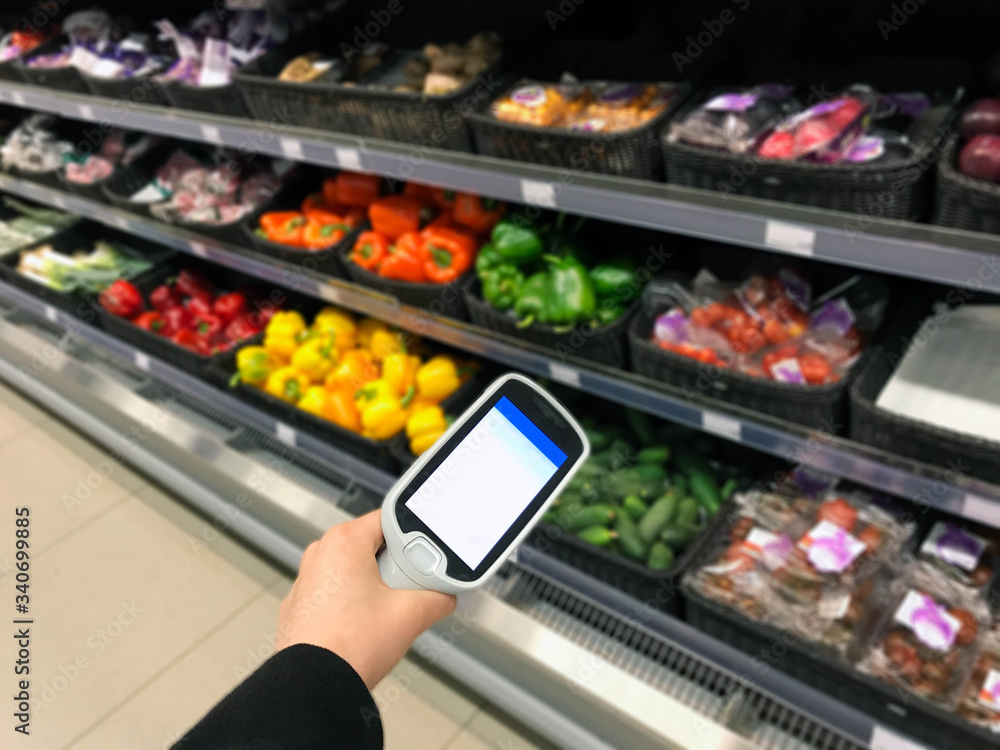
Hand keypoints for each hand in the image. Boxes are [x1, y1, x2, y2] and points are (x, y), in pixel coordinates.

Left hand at [277, 510, 455, 688]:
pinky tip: (367, 626)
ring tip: (389, 612)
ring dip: (376, 586)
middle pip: (373, 545)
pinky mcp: (302, 605)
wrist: (314, 688)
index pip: (390, 519)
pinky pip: (336, 592)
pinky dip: (354, 603)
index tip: (426, 558)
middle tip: (411, 589)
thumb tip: (446, 594)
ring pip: (354, 570)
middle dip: (397, 565)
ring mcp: (307, 580)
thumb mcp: (410, 615)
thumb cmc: (348, 646)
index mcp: (343, 542)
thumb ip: (438, 596)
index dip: (414, 537)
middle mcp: (320, 554)